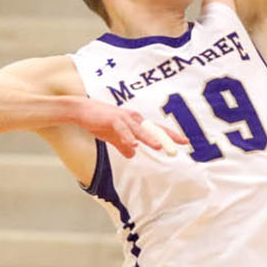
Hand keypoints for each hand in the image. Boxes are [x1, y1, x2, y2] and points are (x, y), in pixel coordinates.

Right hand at [73, 100, 187, 158]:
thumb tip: (132, 154)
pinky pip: (122, 130)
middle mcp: (134, 119)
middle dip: (168, 137)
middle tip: (182, 143)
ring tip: (160, 147)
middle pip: (154, 129)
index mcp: (136, 123)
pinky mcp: (113, 120)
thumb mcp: (114, 137)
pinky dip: (128, 137)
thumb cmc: (99, 121)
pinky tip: (134, 145)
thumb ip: (124, 145)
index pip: (157, 130)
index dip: (171, 136)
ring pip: (140, 130)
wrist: (82, 111)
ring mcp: (124, 118)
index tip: (184, 142)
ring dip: (150, 138)